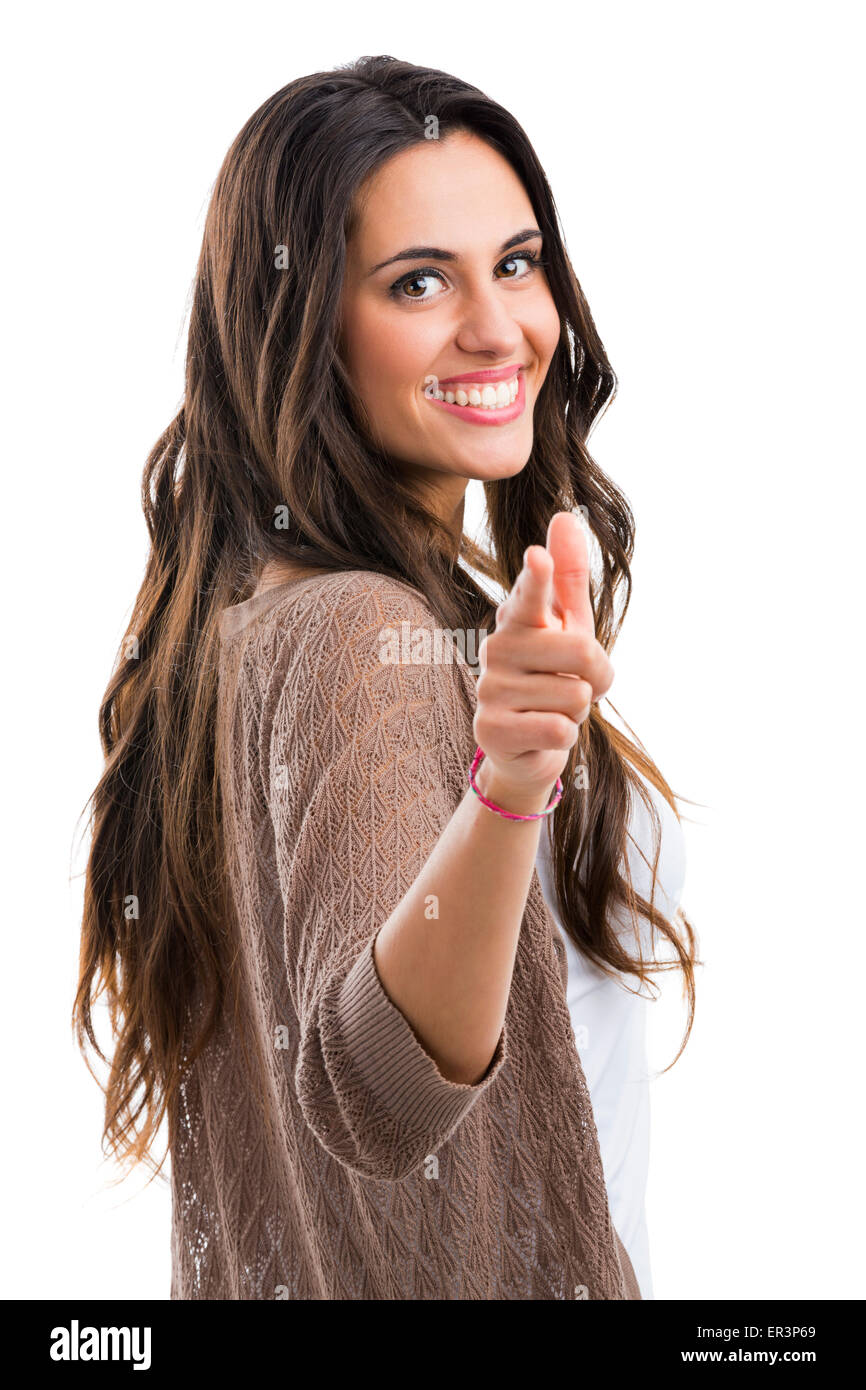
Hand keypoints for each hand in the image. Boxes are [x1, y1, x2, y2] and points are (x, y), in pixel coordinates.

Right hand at [473, 511, 613, 799]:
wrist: (527, 745)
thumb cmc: (551, 677)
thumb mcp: (567, 627)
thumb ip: (568, 575)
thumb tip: (564, 515)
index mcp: (518, 619)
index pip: (530, 594)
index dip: (538, 578)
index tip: (539, 558)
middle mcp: (497, 648)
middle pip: (583, 654)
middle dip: (597, 678)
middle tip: (576, 686)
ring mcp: (489, 689)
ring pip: (576, 697)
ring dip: (577, 713)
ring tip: (552, 711)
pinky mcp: (491, 730)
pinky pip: (559, 730)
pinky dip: (565, 738)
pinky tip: (542, 734)